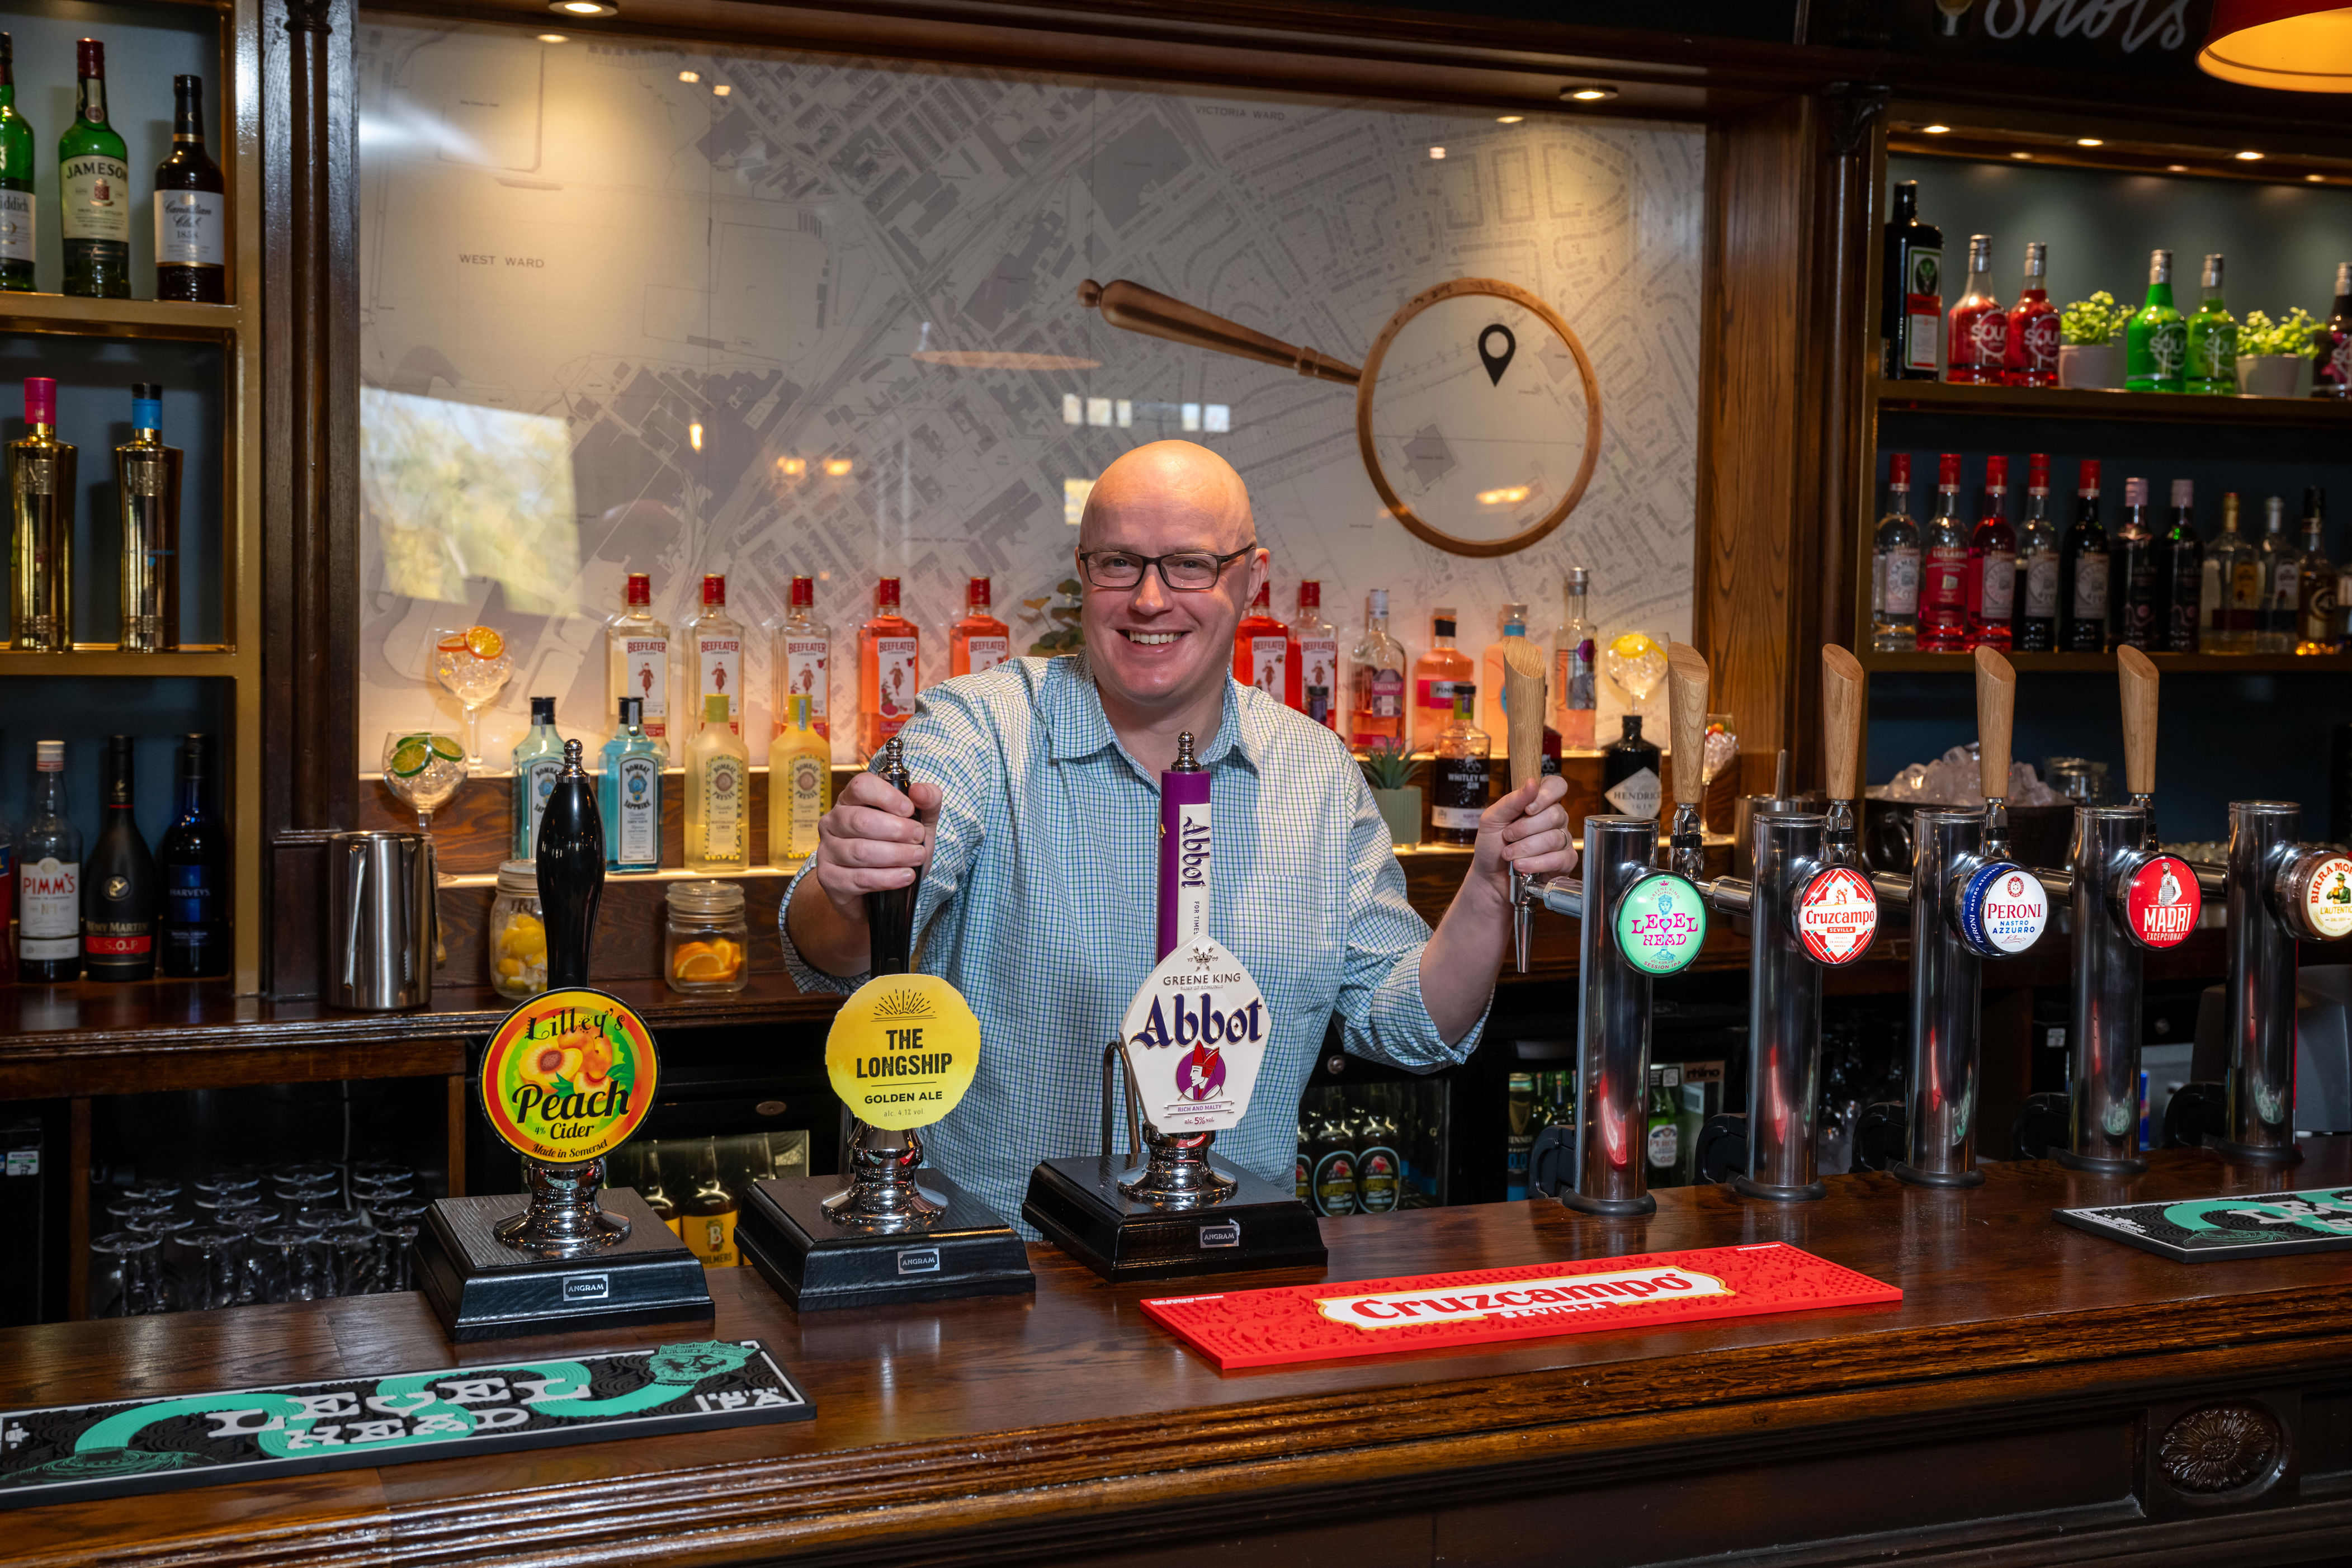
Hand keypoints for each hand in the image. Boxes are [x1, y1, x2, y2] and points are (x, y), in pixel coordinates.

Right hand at [812, 770, 941, 921]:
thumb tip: (920, 790)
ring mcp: (827, 850)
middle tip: (918, 838)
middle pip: (860, 820)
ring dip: (895, 855)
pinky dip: (887, 878)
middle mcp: (834, 821)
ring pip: (860, 851)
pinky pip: (859, 878)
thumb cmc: (897, 847)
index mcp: (852, 800)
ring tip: (917, 857)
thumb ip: (927, 802)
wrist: (882, 891)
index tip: (909, 809)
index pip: (861, 786)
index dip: (886, 796)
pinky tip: (906, 876)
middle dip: (896, 830)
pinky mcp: (829, 877)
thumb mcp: (919, 823)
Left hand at [1470, 774, 1574, 899]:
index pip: (1556, 786)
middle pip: (1555, 814)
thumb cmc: (1492, 846)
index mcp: (1539, 803)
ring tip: (1509, 855)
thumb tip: (1532, 782)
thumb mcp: (1492, 819)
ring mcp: (1562, 840)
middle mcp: (1554, 819)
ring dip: (1525, 848)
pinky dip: (1536, 863)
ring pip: (1554, 838)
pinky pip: (1559, 859)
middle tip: (1508, 837)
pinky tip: (1521, 866)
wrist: (1489, 877)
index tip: (1528, 809)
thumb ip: (1511, 801)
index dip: (1546, 795)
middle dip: (1525, 828)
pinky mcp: (1565, 861)